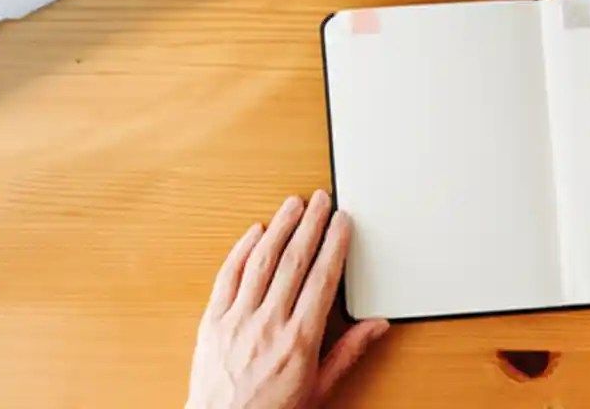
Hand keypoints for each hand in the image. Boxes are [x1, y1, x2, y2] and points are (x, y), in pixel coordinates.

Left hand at [186, 191, 389, 408]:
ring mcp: (237, 319)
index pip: (322, 279)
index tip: (342, 223)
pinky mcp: (212, 320)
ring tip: (293, 205)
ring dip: (280, 227)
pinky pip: (228, 275)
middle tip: (322, 201)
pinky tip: (254, 231)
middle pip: (294, 262)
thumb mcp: (320, 389)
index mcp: (299, 341)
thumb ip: (348, 352)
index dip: (335, 244)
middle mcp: (268, 324)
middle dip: (311, 225)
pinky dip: (241, 249)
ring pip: (261, 261)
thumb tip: (377, 325)